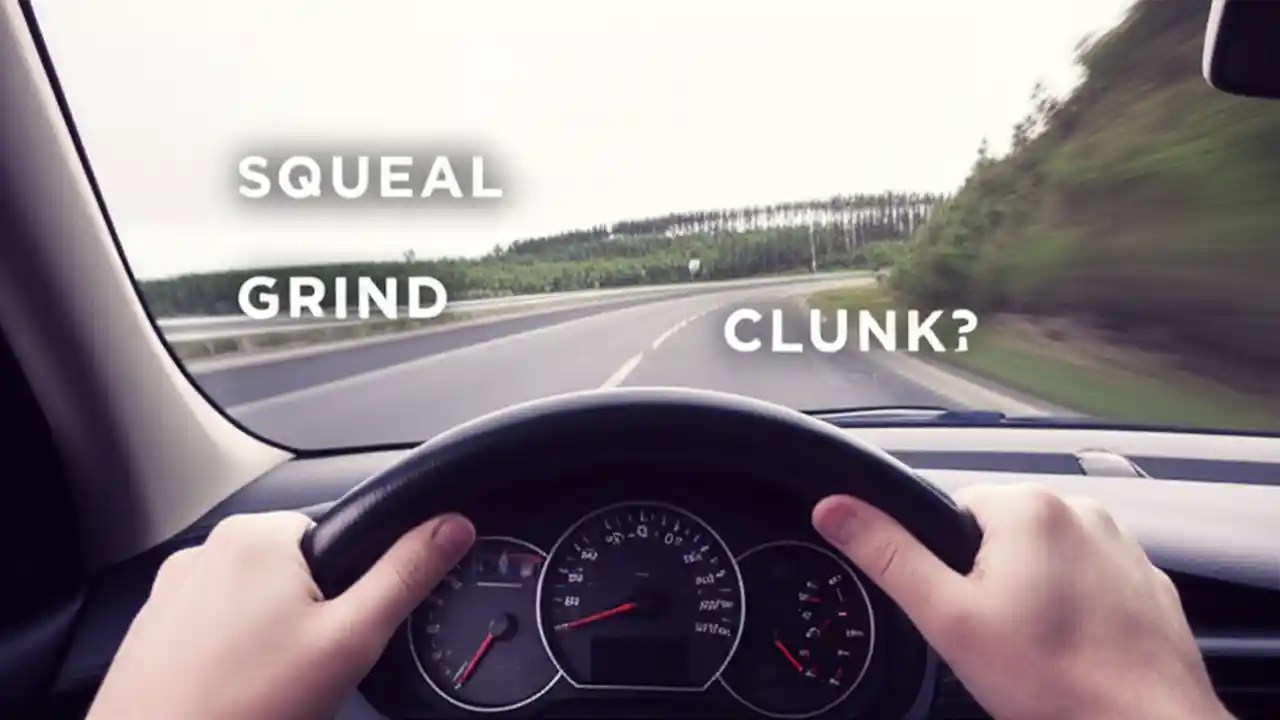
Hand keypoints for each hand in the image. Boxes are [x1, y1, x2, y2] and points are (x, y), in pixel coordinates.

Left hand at [88, 511, 474, 719]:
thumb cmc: (243, 710)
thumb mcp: (350, 640)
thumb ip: (405, 575)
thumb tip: (450, 526)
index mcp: (255, 535)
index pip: (334, 538)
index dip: (349, 591)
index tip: (338, 634)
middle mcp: (205, 550)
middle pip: (293, 574)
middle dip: (308, 620)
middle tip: (304, 671)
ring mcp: (170, 593)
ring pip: (253, 607)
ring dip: (268, 642)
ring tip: (264, 691)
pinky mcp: (151, 632)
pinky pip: (213, 633)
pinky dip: (230, 661)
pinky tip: (234, 696)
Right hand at [812, 484, 1229, 719]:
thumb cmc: (1053, 679)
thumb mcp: (946, 618)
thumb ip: (887, 555)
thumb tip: (835, 509)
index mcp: (1026, 506)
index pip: (954, 511)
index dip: (946, 566)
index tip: (965, 610)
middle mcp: (1080, 510)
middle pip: (1000, 534)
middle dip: (991, 581)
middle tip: (1000, 636)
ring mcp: (1121, 544)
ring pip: (1045, 559)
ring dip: (1034, 593)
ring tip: (1039, 648)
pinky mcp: (1146, 579)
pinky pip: (1089, 581)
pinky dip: (1076, 609)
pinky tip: (1074, 650)